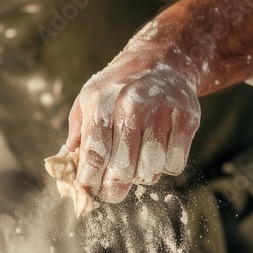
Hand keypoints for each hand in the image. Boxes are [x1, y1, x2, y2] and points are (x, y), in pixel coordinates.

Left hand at [64, 42, 200, 203]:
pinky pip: (174, 163)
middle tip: (111, 191)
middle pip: (123, 169)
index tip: (89, 193)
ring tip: (136, 164)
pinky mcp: (187, 118)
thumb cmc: (115, 88)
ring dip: (141, 176)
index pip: (94, 154)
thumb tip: (64, 171)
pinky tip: (157, 153)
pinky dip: (165, 167)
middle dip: (114, 188)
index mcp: (101, 104)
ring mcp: (162, 113)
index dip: (90, 181)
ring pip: (151, 170)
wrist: (160, 60)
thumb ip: (76, 138)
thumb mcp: (86, 102)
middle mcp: (131, 107)